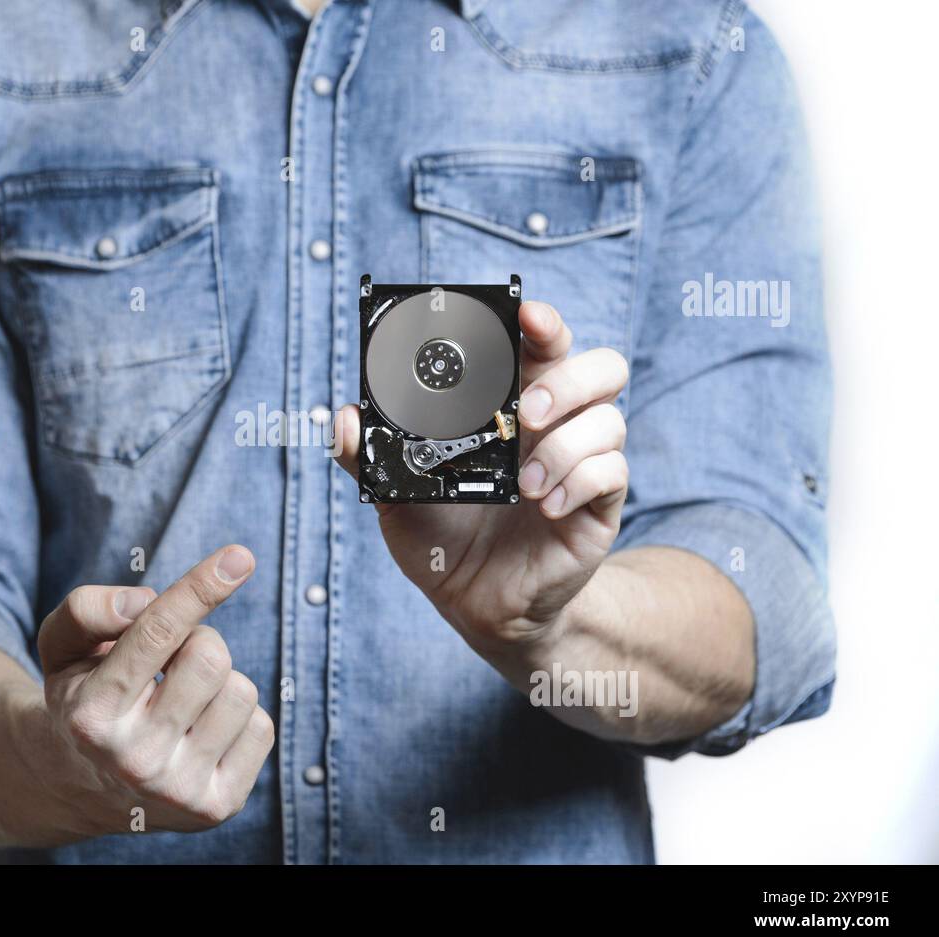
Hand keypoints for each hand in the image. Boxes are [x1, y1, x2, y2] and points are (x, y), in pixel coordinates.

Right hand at [35, 546, 273, 837]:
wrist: (87, 786)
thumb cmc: (85, 695)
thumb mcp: (63, 647)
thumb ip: (88, 610)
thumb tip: (145, 601)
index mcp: (91, 714)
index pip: (157, 634)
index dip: (200, 588)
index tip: (240, 557)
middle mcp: (133, 759)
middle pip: (211, 655)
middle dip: (198, 642)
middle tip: (169, 665)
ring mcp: (178, 790)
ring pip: (242, 691)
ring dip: (219, 683)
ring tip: (181, 704)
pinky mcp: (217, 807)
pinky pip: (261, 727)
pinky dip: (237, 718)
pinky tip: (200, 735)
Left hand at [335, 301, 629, 657]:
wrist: (474, 603)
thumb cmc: (440, 537)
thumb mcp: (394, 494)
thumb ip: (367, 455)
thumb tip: (343, 419)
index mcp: (510, 405)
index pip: (542, 344)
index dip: (542, 321)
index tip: (525, 315)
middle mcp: (554, 425)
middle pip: (600, 367)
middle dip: (566, 378)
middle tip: (525, 412)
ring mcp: (580, 463)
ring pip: (610, 419)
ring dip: (566, 445)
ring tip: (524, 481)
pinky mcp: (597, 506)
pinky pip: (612, 474)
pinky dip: (578, 483)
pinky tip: (543, 506)